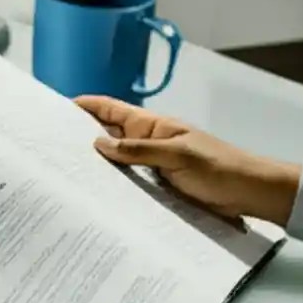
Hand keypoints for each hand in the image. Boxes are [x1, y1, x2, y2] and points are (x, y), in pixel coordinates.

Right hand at [75, 96, 300, 226]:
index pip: (112, 109)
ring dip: (97, 166)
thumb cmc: (219, 167)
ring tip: (66, 175)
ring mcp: (153, 165)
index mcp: (154, 125)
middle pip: (109, 135)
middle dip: (82, 138)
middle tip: (52, 148)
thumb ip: (138, 150)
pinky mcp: (159, 186)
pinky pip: (130, 182)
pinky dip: (114, 186)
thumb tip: (99, 143)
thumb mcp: (177, 155)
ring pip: (117, 162)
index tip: (57, 109)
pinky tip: (97, 196)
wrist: (250, 192)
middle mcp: (149, 142)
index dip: (86, 106)